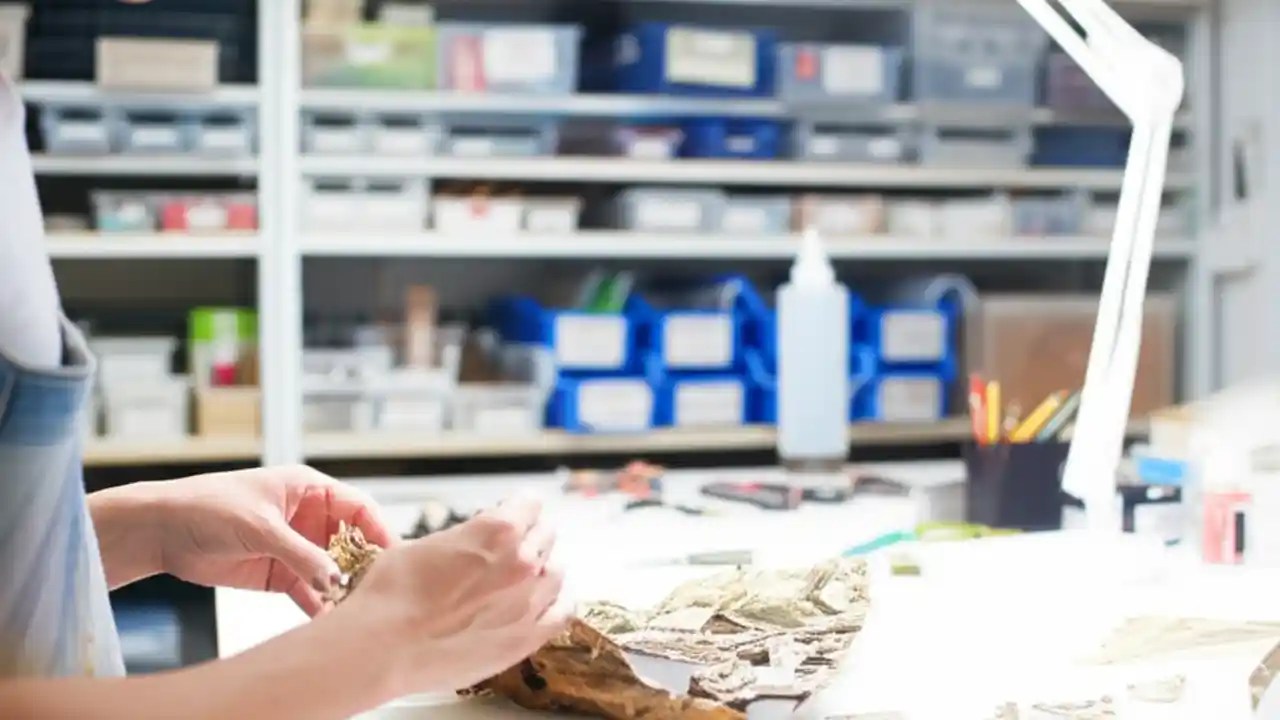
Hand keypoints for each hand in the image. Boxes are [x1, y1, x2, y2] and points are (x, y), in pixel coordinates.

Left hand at [141, 466, 393, 613]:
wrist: (163, 531)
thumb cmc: (208, 507)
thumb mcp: (260, 527)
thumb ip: (301, 553)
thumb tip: (335, 579)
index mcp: (309, 490)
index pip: (358, 508)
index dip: (378, 530)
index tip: (392, 556)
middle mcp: (308, 517)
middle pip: (351, 542)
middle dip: (363, 565)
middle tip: (374, 588)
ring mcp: (295, 547)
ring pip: (332, 570)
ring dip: (342, 588)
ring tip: (353, 608)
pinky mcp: (279, 574)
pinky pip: (309, 590)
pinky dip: (319, 605)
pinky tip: (328, 619)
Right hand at [334, 495, 571, 695]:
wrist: (382, 645)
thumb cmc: (393, 595)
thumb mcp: (427, 544)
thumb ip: (465, 539)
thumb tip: (472, 542)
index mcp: (498, 530)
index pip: (529, 504)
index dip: (518, 508)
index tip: (515, 513)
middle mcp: (523, 561)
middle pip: (545, 535)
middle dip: (529, 536)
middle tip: (511, 548)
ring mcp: (529, 601)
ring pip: (556, 571)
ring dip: (542, 568)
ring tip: (523, 577)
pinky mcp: (527, 638)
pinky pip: (563, 612)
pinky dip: (557, 602)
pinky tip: (547, 601)